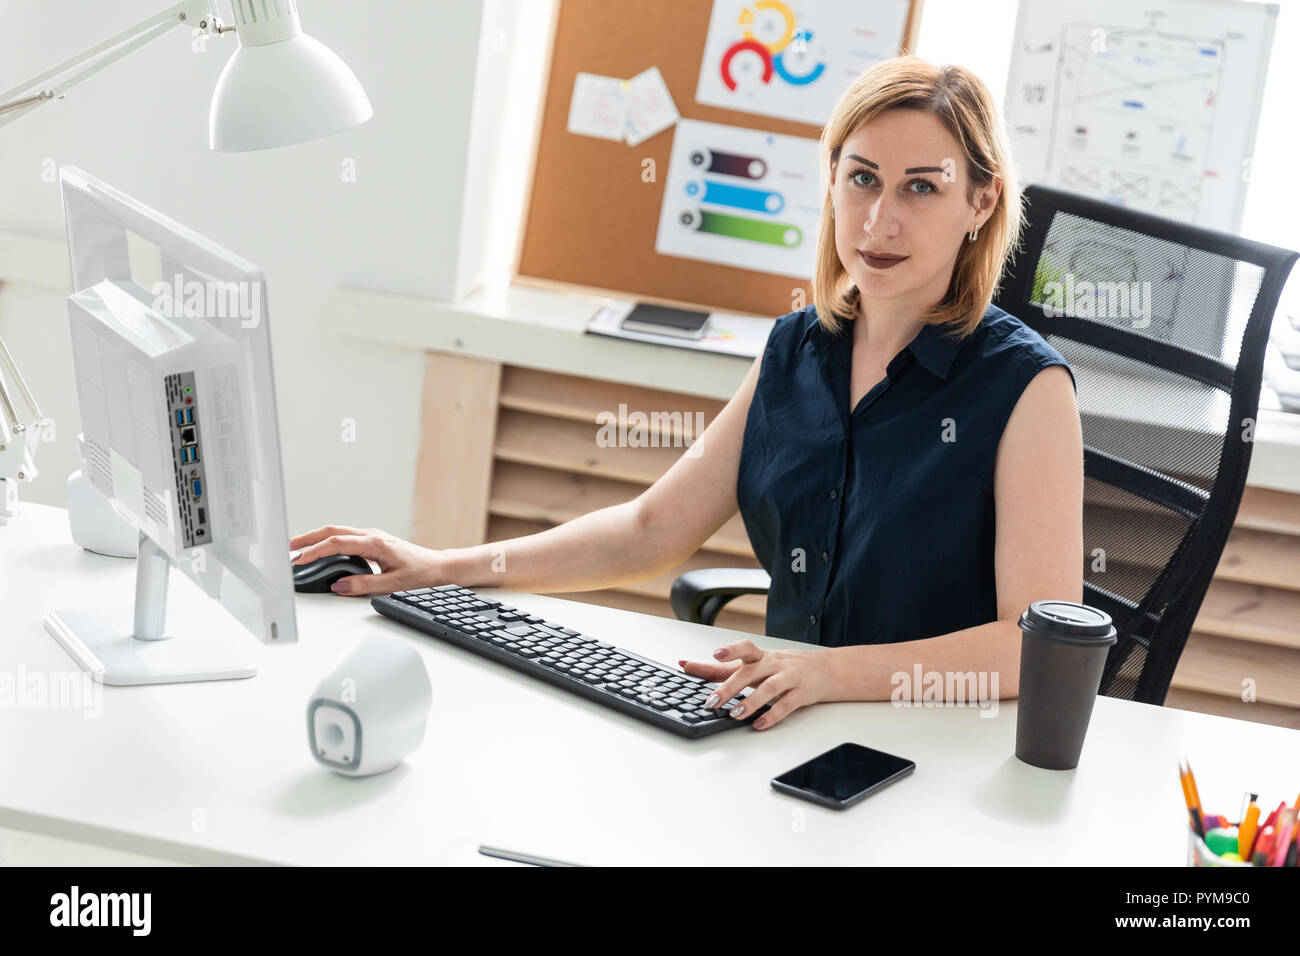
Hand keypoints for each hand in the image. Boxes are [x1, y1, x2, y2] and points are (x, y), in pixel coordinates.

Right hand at [290, 524, 447, 595]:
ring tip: (299, 549)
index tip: (298, 559)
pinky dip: (329, 541)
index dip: (315, 551)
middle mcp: (372, 536)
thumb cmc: (421, 574)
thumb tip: (339, 586)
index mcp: (375, 543)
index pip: (337, 543)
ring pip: (338, 531)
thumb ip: (365, 585)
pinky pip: (346, 537)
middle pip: (333, 530)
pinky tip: (321, 550)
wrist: (438, 567)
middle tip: (288, 547)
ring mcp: (372, 537)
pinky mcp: (373, 541)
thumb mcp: (394, 584)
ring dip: (317, 538)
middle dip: (308, 538)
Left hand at [679, 638, 833, 729]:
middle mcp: (774, 663)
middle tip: (712, 701)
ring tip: (735, 714)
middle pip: (751, 671)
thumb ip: (723, 668)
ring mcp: (789, 677)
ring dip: (751, 701)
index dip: (728, 651)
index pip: (743, 649)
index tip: (713, 654)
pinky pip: (787, 704)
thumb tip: (688, 666)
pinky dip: (772, 714)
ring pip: (769, 688)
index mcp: (761, 656)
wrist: (827, 669)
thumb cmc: (784, 667)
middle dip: (730, 686)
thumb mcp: (755, 664)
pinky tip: (759, 723)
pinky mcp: (802, 693)